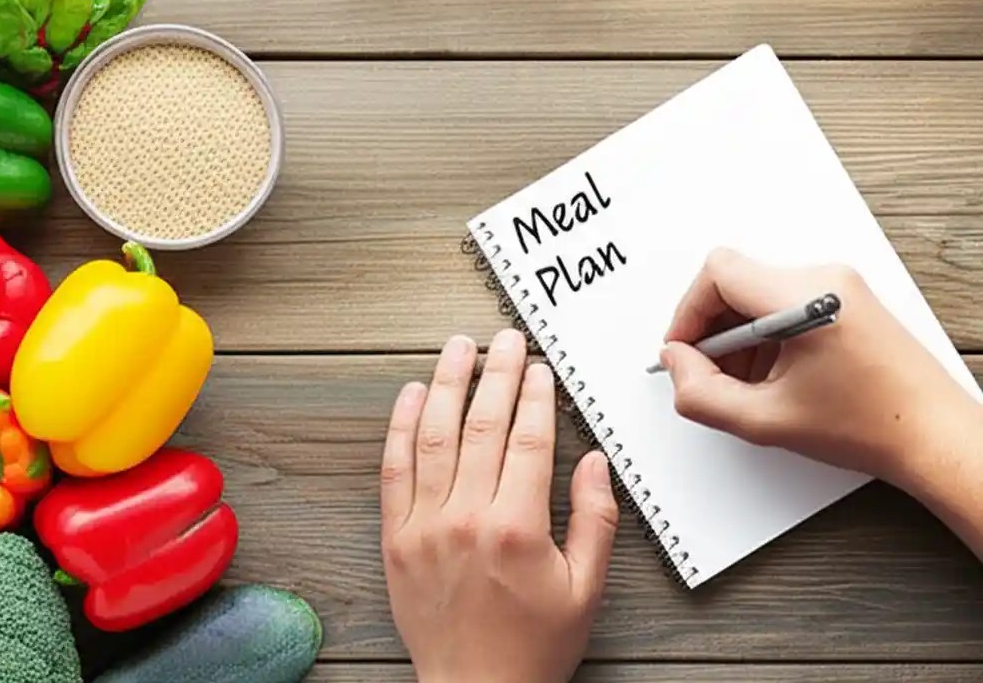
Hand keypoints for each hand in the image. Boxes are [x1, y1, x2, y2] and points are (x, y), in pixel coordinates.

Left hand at [380, 329, 618, 682]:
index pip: (526, 439)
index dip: (534, 395)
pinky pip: (394, 469)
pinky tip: (412, 396)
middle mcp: (465, 518)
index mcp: (515, 528)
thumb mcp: (585, 588)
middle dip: (495, 374)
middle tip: (504, 340)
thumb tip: (593, 462)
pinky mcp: (396, 537)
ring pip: (434, 436)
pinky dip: (402, 427)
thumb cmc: (530, 648)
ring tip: (457, 348)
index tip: (539, 369)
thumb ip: (593, 520)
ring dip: (446, 384)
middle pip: (480, 425)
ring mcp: (424, 525)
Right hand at [659, 247, 979, 485]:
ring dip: (738, 337)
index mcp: (807, 298)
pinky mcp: (845, 300)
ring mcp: (840, 286)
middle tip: (711, 374)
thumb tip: (676, 364)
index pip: (718, 272)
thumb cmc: (873, 426)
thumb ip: (701, 393)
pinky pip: (782, 303)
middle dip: (712, 330)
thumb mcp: (765, 420)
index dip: (687, 312)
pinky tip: (773, 377)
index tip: (683, 349)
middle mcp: (825, 279)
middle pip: (734, 281)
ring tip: (750, 384)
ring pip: (756, 294)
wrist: (933, 435)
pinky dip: (764, 337)